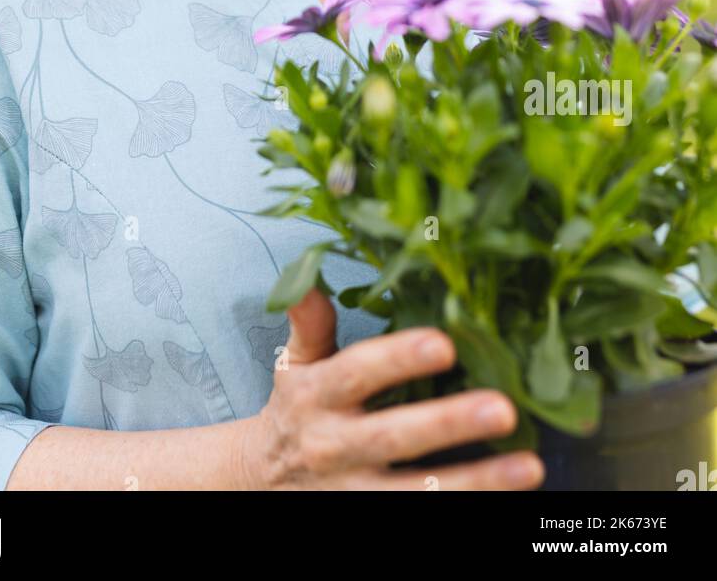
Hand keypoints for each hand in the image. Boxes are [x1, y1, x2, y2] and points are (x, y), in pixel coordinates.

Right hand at [238, 289, 544, 490]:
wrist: (263, 482)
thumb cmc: (297, 409)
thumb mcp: (294, 364)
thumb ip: (310, 323)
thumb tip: (309, 273)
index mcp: (316, 395)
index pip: (358, 373)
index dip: (399, 359)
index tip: (445, 344)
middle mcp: (332, 446)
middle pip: (394, 437)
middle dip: (449, 424)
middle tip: (505, 409)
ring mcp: (353, 493)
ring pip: (416, 493)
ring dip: (475, 482)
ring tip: (529, 467)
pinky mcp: (369, 519)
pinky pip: (421, 518)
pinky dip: (466, 510)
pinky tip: (509, 501)